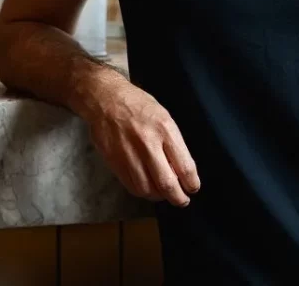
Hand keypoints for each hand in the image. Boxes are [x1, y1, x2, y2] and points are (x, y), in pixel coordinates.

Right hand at [83, 80, 199, 206]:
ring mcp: (129, 154)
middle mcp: (148, 143)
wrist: (105, 99)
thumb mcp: (163, 116)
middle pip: (167, 183)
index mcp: (165, 129)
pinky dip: (142, 191)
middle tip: (182, 200)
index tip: (193, 187)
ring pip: (148, 189)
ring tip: (163, 193)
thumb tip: (181, 169)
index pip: (185, 166)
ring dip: (159, 196)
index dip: (192, 183)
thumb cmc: (138, 105)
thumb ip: (172, 142)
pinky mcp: (115, 162)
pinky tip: (147, 187)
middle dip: (178, 198)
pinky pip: (131, 186)